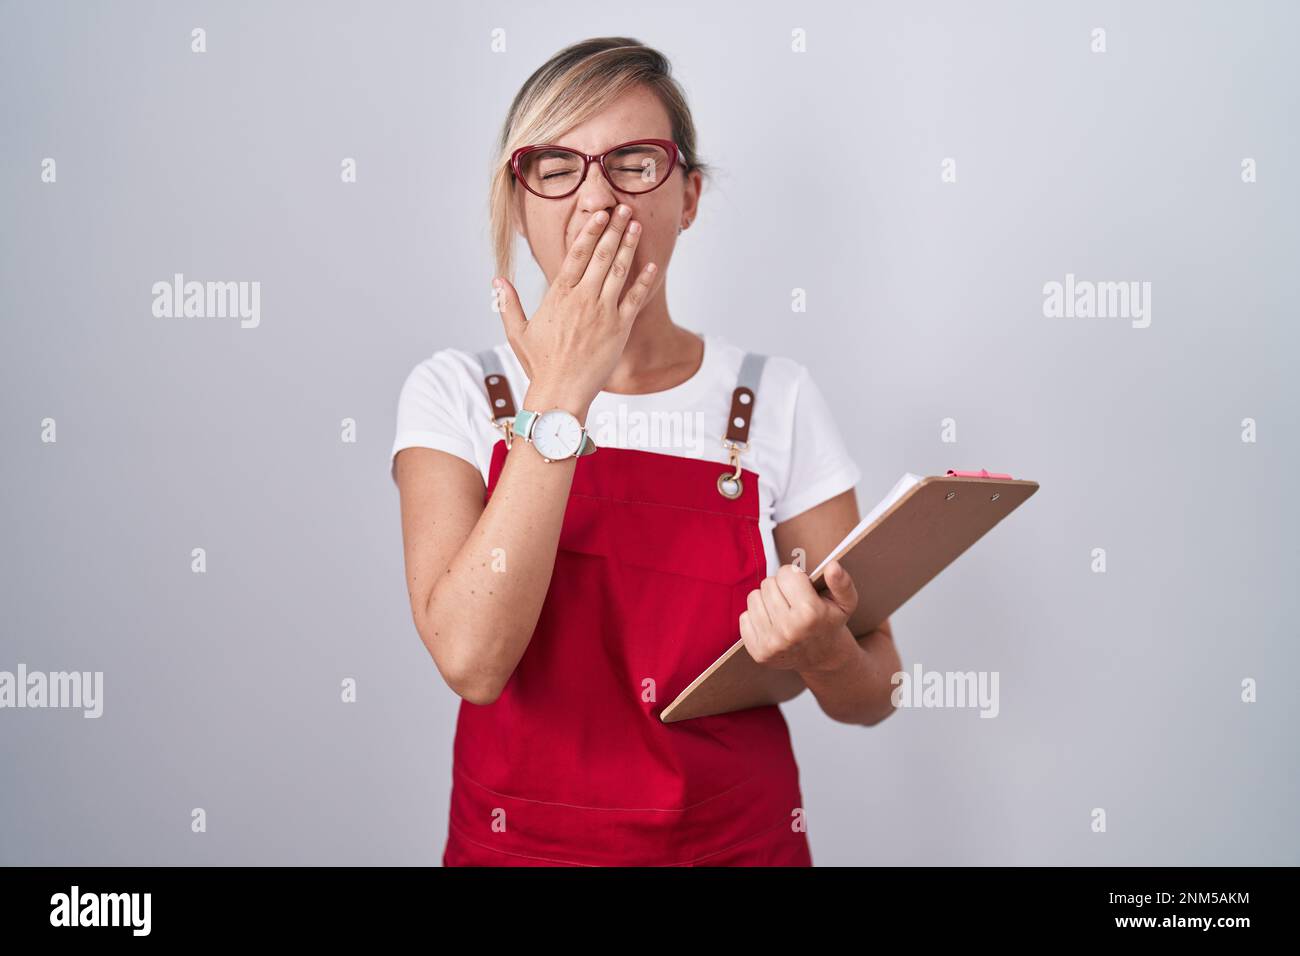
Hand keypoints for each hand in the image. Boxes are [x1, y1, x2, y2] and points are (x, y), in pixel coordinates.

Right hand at [492, 204, 658, 415]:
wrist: (561, 392)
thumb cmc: (539, 365)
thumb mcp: (518, 332)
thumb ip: (508, 304)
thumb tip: (497, 281)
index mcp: (559, 295)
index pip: (577, 254)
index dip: (590, 231)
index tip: (599, 214)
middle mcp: (582, 298)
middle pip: (602, 255)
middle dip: (614, 229)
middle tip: (623, 208)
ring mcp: (603, 312)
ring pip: (619, 271)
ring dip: (629, 246)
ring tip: (636, 225)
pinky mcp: (619, 328)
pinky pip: (635, 299)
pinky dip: (645, 281)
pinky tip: (652, 264)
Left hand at [739, 561, 859, 674]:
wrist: (821, 657)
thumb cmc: (830, 623)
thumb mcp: (845, 602)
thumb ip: (842, 582)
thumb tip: (832, 566)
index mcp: (810, 613)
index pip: (786, 572)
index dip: (795, 576)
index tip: (802, 586)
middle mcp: (789, 629)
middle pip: (768, 584)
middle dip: (780, 587)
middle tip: (792, 600)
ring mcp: (772, 643)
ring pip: (753, 597)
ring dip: (766, 600)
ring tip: (782, 611)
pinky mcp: (758, 652)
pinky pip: (744, 617)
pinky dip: (756, 617)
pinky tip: (772, 624)